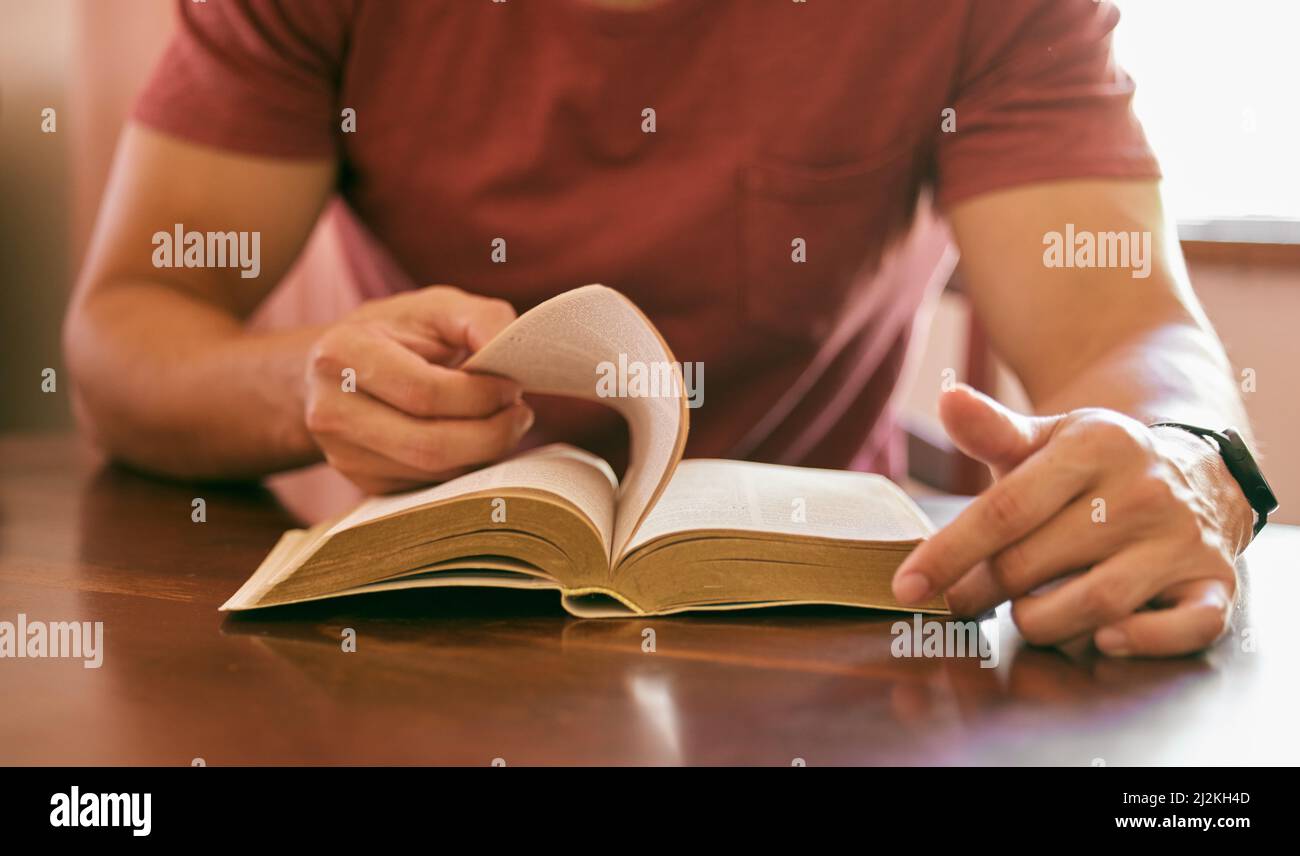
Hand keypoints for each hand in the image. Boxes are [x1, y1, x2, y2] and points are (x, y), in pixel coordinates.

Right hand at [303, 285, 531, 493]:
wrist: (345, 368)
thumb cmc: (400, 332)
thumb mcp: (438, 307)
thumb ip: (482, 319)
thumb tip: (514, 355)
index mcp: (342, 355)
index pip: (423, 392)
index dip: (479, 395)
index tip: (513, 386)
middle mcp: (332, 412)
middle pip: (428, 446)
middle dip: (490, 434)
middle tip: (521, 414)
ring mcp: (344, 455)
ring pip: (433, 473)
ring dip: (483, 454)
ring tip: (504, 423)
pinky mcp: (364, 483)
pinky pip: (429, 488)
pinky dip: (465, 468)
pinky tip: (476, 441)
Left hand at [892, 384, 1254, 657]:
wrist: (1197, 469)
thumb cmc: (1095, 466)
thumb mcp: (1048, 439)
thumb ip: (993, 430)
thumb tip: (947, 397)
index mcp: (1093, 448)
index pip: (1005, 510)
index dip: (949, 553)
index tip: (907, 587)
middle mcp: (1142, 493)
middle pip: (1034, 563)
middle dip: (984, 591)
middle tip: (962, 601)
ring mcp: (1181, 540)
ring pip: (1095, 604)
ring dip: (1042, 623)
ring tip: (1026, 614)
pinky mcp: (1215, 582)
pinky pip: (1187, 626)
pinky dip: (1143, 642)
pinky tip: (1104, 641)